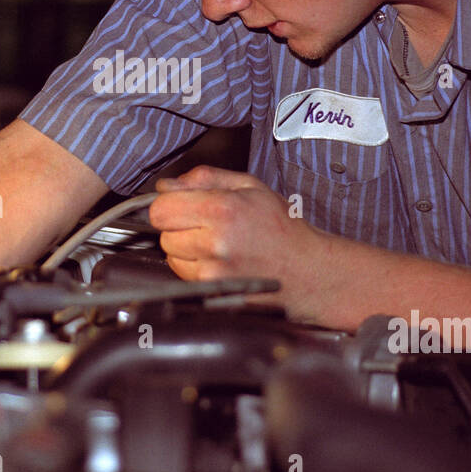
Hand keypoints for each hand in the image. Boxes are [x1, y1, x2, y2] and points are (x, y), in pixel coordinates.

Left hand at [148, 165, 324, 284]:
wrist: (309, 272)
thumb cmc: (284, 229)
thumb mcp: (250, 187)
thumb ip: (204, 178)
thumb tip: (165, 186)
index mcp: (222, 209)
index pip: (160, 209)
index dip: (168, 206)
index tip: (180, 207)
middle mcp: (215, 242)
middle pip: (163, 234)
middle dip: (179, 228)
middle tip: (208, 228)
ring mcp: (213, 272)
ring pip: (171, 257)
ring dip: (186, 251)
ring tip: (218, 247)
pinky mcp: (214, 293)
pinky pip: (184, 277)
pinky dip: (195, 270)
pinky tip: (221, 264)